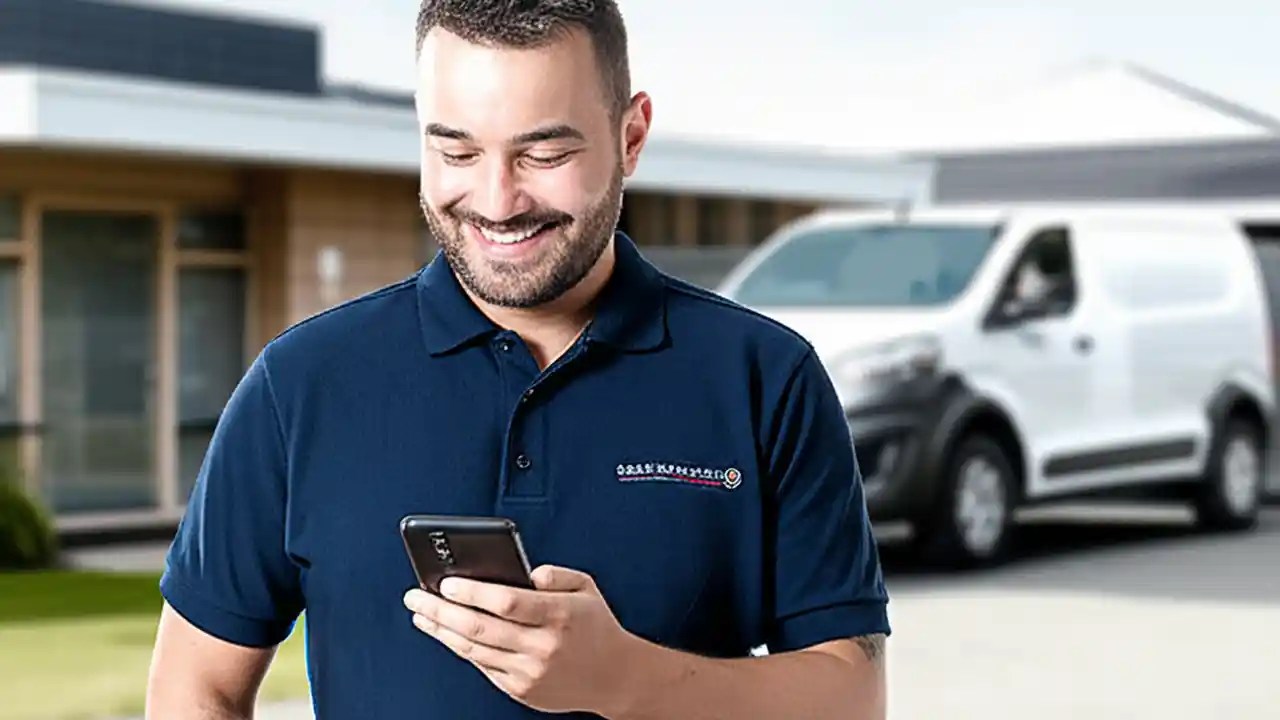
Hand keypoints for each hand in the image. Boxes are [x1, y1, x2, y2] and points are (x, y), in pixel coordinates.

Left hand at [403, 565, 644, 715]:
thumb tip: (525, 571)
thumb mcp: (586, 587)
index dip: (471, 593)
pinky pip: (483, 667)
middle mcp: (543, 646)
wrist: (615, 677)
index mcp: (559, 615)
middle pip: (480, 628)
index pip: (506, 602)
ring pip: (474, 650)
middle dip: (440, 611)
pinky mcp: (522, 690)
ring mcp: (530, 672)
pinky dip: (461, 648)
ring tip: (421, 615)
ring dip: (442, 631)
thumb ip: (556, 574)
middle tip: (415, 597)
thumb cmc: (596, 627)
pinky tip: (446, 634)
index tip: (446, 582)